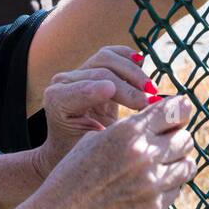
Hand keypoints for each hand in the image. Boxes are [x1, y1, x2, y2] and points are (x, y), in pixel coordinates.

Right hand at [0, 96, 197, 208]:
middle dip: (176, 139)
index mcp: (128, 132)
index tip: (180, 114)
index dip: (180, 110)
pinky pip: (176, 190)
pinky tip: (147, 188)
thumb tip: (158, 125)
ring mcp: (152, 184)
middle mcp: (144, 155)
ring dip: (177, 163)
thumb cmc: (71, 178)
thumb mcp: (93, 142)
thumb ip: (127, 131)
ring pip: (187, 165)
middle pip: (185, 138)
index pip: (174, 110)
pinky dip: (168, 187)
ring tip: (160, 166)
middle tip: (166, 144)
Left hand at [31, 45, 154, 179]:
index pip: (80, 90)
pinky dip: (128, 56)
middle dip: (128, 87)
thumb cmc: (80, 154)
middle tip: (150, 103)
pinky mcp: (94, 69)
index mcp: (57, 102)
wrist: (70, 147)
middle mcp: (63, 83)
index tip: (118, 94)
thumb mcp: (91, 150)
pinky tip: (142, 63)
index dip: (100, 90)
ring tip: (151, 90)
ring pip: (106, 58)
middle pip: (99, 73)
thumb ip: (105, 134)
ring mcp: (78, 73)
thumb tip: (136, 122)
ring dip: (133, 72)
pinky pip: (111, 53)